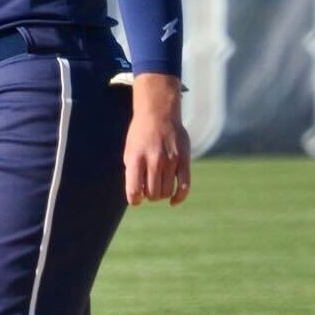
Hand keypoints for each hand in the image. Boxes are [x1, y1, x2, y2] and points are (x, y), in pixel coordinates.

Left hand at [124, 74, 190, 207]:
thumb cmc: (141, 135)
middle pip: (152, 194)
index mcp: (137, 158)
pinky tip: (173, 201)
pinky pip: (184, 186)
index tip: (136, 199)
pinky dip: (179, 197)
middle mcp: (154, 160)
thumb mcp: (130, 151)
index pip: (134, 191)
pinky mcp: (184, 159)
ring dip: (161, 194)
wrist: (159, 112)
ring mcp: (171, 160)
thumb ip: (133, 173)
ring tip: (158, 185)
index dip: (135, 200)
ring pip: (166, 192)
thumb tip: (139, 196)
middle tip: (148, 187)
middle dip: (149, 195)